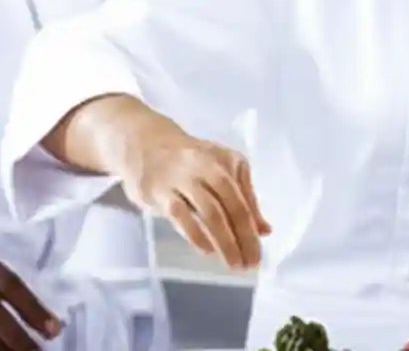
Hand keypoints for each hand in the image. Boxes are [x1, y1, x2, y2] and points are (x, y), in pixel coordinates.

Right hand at [116, 116, 271, 270]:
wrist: (144, 143)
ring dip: (224, 241)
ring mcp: (182, 177)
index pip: (245, 199)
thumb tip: (264, 231)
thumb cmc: (190, 162)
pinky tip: (207, 251)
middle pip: (232, 204)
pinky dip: (196, 235)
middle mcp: (207, 166)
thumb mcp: (221, 170)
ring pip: (210, 212)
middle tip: (250, 264)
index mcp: (227, 160)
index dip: (253, 229)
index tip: (258, 255)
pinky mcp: (159, 190)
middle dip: (244, 237)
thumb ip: (244, 197)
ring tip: (233, 263)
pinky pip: (181, 215)